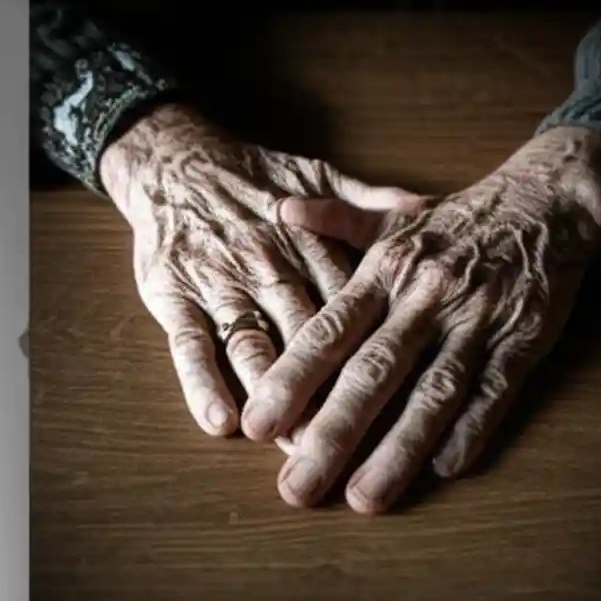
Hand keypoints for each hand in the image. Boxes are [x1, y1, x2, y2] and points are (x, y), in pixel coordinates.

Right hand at [99, 102, 414, 436]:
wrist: (173, 158)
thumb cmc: (253, 176)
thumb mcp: (317, 174)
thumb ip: (368, 202)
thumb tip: (426, 211)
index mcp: (309, 242)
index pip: (353, 305)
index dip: (377, 350)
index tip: (405, 395)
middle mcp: (268, 265)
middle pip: (306, 337)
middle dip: (329, 391)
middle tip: (351, 440)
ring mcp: (219, 282)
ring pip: (251, 344)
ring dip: (272, 396)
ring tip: (290, 442)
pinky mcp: (174, 294)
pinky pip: (189, 344)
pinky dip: (202, 384)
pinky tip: (220, 421)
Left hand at [242, 126, 600, 512]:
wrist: (546, 201)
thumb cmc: (455, 220)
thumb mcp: (390, 216)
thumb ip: (335, 222)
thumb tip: (281, 210)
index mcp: (384, 272)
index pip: (328, 332)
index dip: (291, 380)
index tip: (256, 426)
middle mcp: (423, 300)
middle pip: (371, 374)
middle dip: (331, 435)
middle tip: (296, 488)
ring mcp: (475, 323)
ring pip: (431, 393)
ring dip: (397, 449)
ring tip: (363, 498)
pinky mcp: (522, 341)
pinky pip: (495, 391)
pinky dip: (472, 429)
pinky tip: (444, 469)